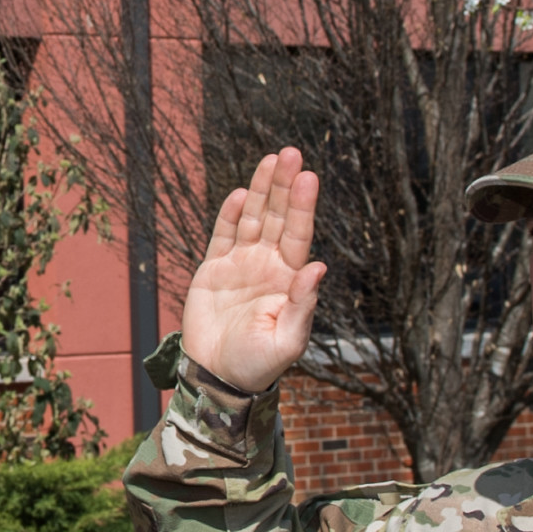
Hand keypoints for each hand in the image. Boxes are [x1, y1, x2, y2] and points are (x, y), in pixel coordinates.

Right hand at [181, 148, 325, 394]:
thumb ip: (302, 304)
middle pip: (278, 217)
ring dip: (262, 190)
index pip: (298, 235)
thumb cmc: (258, 365)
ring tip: (272, 159)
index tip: (308, 178)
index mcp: (289, 280)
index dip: (302, 206)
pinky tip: (241, 193)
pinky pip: (223, 235)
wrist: (219, 378)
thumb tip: (318, 267)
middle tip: (291, 154)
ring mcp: (241, 265)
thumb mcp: (287, 341)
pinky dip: (231, 214)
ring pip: (253, 218)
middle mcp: (268, 266)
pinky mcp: (213, 270)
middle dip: (284, 186)